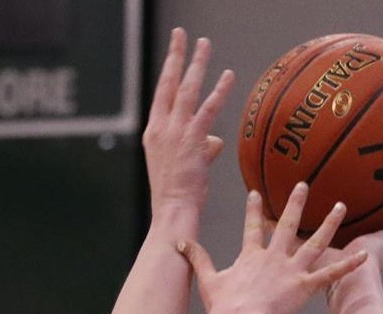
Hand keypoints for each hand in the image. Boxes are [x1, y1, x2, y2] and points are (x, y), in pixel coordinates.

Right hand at [143, 28, 234, 216]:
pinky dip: (219, 91)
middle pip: (169, 83)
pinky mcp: (193, 139)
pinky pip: (208, 109)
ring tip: (204, 44)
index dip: (168, 70)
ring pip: (187, 90)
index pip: (161, 94)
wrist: (173, 210)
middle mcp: (161, 127)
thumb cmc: (178, 193)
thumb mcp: (184, 165)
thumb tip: (215, 140)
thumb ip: (200, 146)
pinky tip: (228, 75)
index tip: (173, 52)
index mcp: (154, 132)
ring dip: (197, 64)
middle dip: (176, 55)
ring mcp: (175, 132)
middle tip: (181, 34)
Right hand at [180, 185, 369, 313]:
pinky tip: (364, 255)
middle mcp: (274, 257)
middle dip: (296, 203)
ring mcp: (291, 270)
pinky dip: (347, 265)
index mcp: (251, 256)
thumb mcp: (208, 279)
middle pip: (287, 224)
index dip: (253, 210)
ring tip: (341, 206)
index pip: (252, 227)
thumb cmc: (223, 306)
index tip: (255, 193)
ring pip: (314, 242)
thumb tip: (178, 242)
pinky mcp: (305, 286)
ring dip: (329, 224)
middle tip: (304, 185)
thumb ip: (197, 258)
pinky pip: (330, 274)